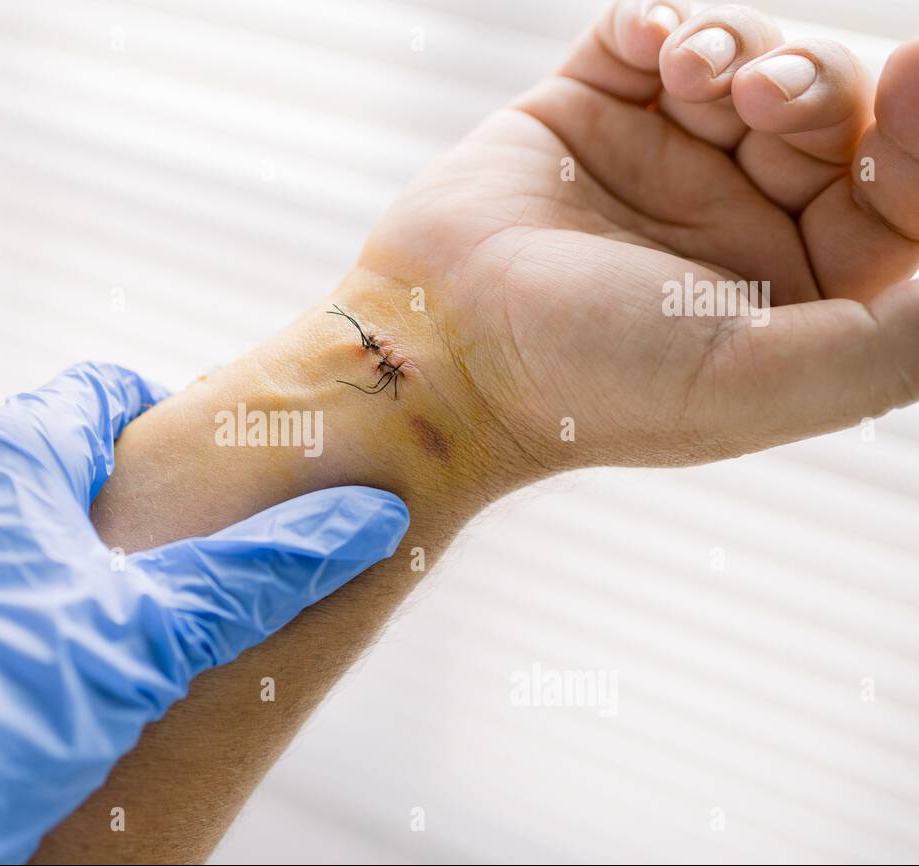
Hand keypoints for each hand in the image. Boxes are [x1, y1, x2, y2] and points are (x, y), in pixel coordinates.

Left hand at [0, 363, 407, 862]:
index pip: (92, 393)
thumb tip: (362, 517)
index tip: (191, 455)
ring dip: (19, 561)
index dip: (154, 412)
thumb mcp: (142, 641)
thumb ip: (254, 576)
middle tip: (146, 562)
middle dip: (92, 502)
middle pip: (27, 465)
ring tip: (66, 629)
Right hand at [354, 0, 918, 473]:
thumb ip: (901, 339)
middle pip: (833, 113)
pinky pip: (648, 33)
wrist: (443, 355)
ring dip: (741, 43)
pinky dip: (662, 18)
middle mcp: (738, 221)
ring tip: (695, 72)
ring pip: (748, 58)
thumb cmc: (595, 382)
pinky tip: (652, 45)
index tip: (918, 77)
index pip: (901, 194)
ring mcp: (661, 162)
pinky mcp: (587, 112)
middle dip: (817, 82)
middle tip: (765, 93)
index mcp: (797, 292)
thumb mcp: (771, 381)